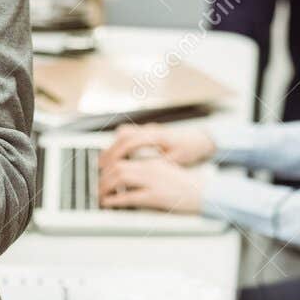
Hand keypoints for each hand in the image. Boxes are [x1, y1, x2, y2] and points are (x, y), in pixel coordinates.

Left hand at [98, 156, 204, 214]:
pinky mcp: (154, 196)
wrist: (203, 192)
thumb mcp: (163, 171)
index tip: (98, 170)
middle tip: (94, 184)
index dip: (107, 164)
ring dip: (104, 186)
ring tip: (98, 194)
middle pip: (117, 166)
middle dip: (101, 176)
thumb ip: (146, 169)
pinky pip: (129, 196)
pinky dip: (114, 199)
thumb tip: (128, 175)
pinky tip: (108, 202)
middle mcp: (150, 168)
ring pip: (119, 178)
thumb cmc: (184, 184)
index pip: (123, 157)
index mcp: (151, 161)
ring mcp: (152, 181)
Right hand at [99, 123, 215, 168]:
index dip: (117, 154)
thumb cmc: (190, 148)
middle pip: (123, 136)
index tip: (109, 165)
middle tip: (100, 166)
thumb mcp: (177, 160)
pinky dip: (119, 143)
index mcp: (158, 136)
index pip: (131, 142)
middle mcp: (151, 129)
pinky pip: (128, 133)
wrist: (200, 138)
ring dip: (112, 146)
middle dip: (109, 151)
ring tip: (104, 162)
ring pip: (124, 132)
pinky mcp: (148, 131)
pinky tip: (116, 155)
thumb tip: (144, 170)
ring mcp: (148, 128)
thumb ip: (160, 163)